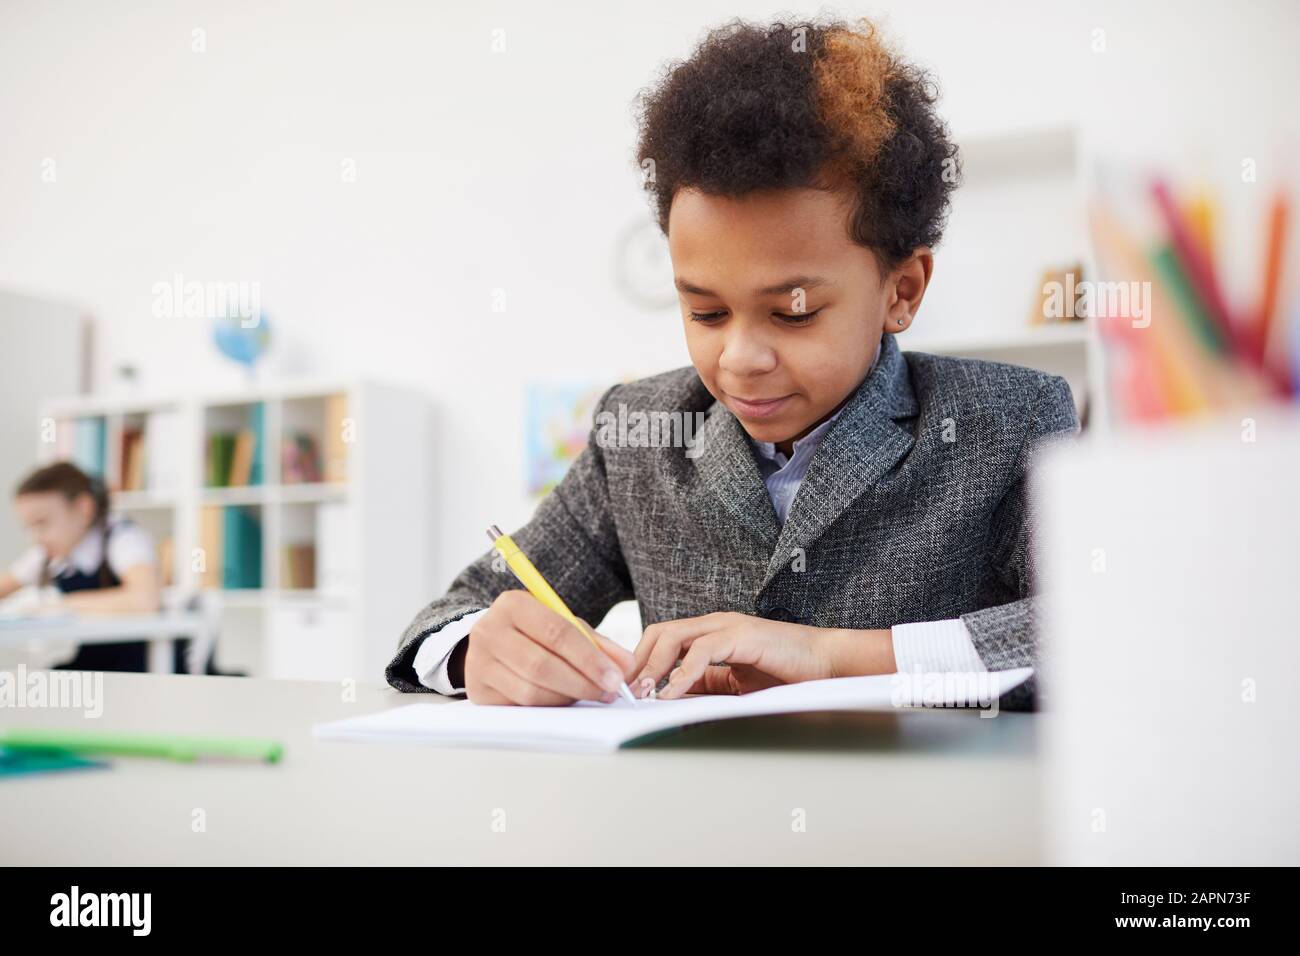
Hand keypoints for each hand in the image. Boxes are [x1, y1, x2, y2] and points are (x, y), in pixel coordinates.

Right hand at [463, 590, 636, 705]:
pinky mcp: (478, 691)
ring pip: (531, 691)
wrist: (491, 641)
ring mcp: (479, 663)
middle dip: (582, 682)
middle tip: (610, 692)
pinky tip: (566, 700)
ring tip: (591, 695)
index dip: (589, 658)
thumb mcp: (562, 623)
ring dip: (568, 698)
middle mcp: (489, 631)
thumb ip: (595, 642)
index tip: (616, 677)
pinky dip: (550, 706)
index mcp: (513, 605)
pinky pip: (520, 706)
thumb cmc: (533, 631)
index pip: (556, 632)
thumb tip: (626, 665)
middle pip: (541, 665)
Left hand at [632, 612, 867, 698]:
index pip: (662, 638)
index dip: (640, 661)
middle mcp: (715, 624)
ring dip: (653, 666)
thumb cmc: (786, 673)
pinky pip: (702, 651)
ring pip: (673, 637)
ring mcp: (728, 627)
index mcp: (711, 633)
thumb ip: (706, 685)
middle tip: (627, 692)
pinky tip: (672, 693)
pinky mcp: (742, 636)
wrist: (826, 664)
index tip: (626, 689)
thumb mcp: (735, 684)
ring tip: (643, 693)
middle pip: (660, 632)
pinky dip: (682, 673)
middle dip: (638, 662)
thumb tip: (671, 700)